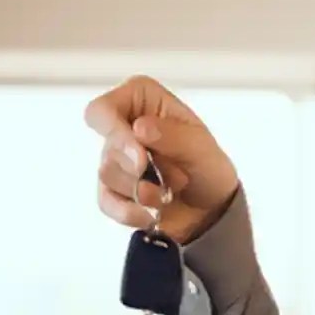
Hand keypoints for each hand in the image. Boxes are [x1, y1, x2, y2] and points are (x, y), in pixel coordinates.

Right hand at [86, 75, 240, 243]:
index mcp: (141, 100)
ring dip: (143, 191)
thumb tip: (139, 127)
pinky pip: (107, 202)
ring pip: (107, 175)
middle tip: (172, 180)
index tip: (140, 156)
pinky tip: (153, 214)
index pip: (102, 110)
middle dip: (141, 171)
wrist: (212, 211)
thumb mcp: (202, 148)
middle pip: (107, 148)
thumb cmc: (209, 168)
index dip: (114, 133)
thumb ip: (173, 136)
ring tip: (169, 193)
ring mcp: (115, 159)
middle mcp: (122, 126)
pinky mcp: (112, 190)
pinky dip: (131, 212)